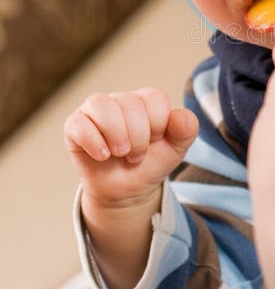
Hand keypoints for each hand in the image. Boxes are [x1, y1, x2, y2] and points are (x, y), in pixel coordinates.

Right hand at [65, 88, 197, 288]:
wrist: (126, 190)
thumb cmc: (150, 164)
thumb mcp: (175, 150)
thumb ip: (186, 130)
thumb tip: (179, 117)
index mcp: (146, 101)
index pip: (154, 98)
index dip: (158, 125)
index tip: (155, 142)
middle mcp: (120, 99)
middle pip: (129, 102)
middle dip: (138, 136)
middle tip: (137, 156)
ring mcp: (95, 111)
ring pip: (101, 104)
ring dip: (115, 133)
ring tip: (120, 153)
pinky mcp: (75, 126)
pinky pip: (78, 123)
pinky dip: (93, 141)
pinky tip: (103, 155)